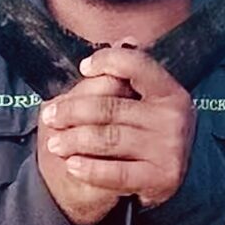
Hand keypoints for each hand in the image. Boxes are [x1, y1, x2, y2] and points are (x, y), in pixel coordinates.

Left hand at [37, 44, 195, 224]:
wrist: (161, 183)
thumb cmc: (142, 135)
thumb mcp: (140, 103)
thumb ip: (126, 76)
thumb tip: (124, 40)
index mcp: (169, 91)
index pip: (137, 65)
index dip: (107, 61)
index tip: (84, 68)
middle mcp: (174, 117)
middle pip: (110, 107)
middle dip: (73, 112)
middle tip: (50, 117)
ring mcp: (170, 148)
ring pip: (108, 139)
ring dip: (74, 141)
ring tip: (54, 143)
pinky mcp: (162, 178)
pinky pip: (116, 172)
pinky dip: (90, 168)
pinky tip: (72, 165)